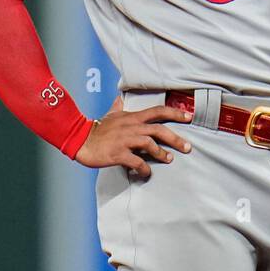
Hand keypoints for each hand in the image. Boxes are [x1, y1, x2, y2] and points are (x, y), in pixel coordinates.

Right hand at [72, 94, 193, 178]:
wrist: (80, 140)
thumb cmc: (97, 129)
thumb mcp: (110, 114)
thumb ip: (118, 106)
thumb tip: (120, 97)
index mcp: (132, 117)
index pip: (157, 111)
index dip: (175, 113)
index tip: (189, 117)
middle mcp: (131, 127)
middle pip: (159, 129)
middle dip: (176, 138)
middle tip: (187, 147)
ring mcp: (125, 140)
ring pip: (149, 144)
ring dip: (161, 153)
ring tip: (168, 159)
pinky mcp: (118, 154)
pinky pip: (136, 161)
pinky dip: (144, 168)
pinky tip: (146, 173)